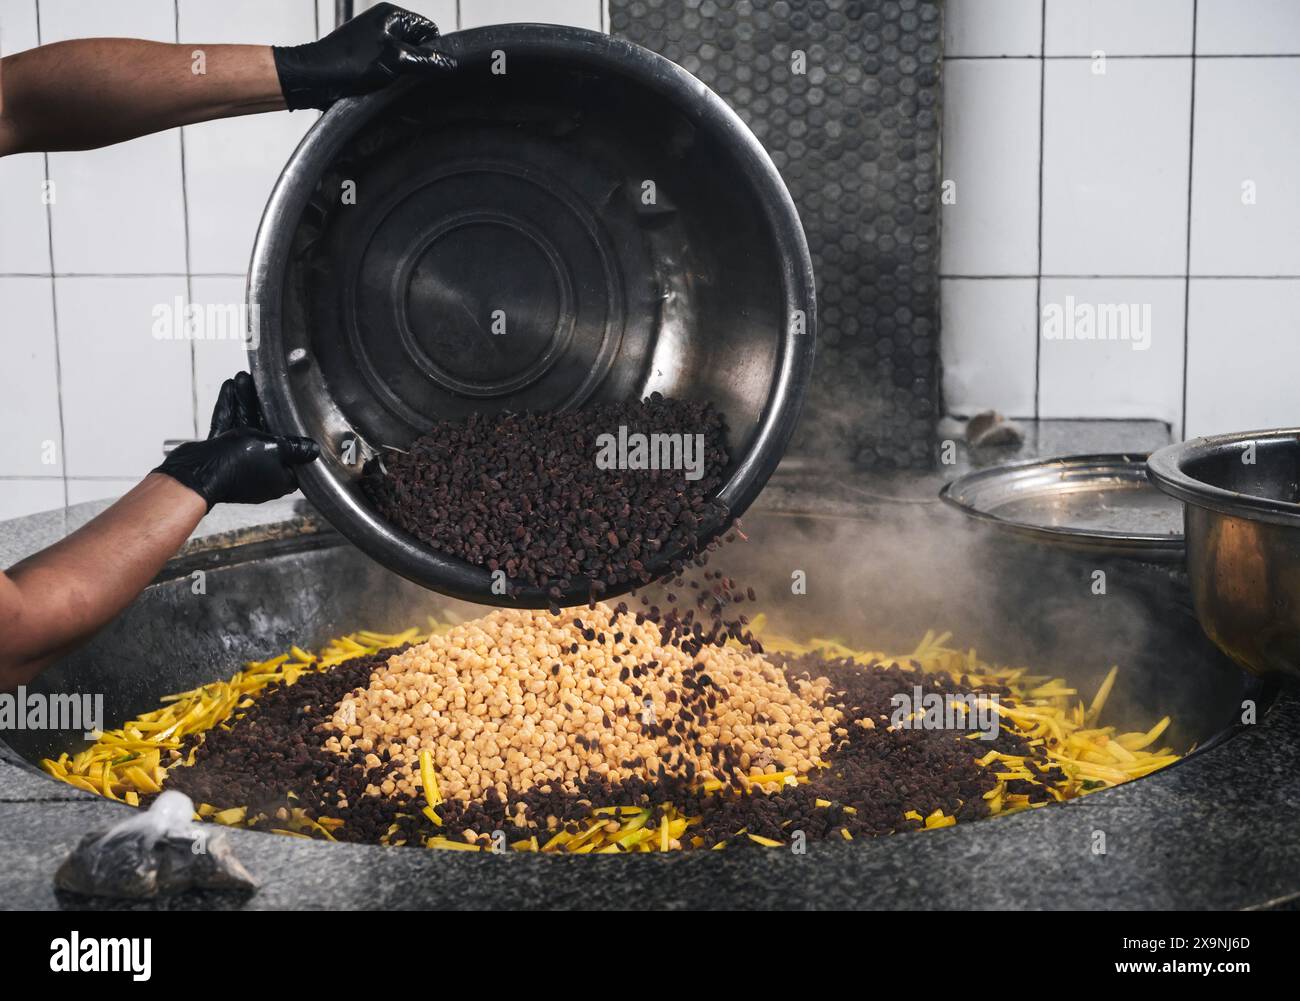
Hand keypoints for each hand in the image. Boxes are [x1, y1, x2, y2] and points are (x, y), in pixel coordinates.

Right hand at [154, 372, 319, 508]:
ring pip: (245, 426)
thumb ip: (294, 446)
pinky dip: (229, 408)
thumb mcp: (274, 448)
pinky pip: (228, 427)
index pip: (294, 454)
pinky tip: (229, 389)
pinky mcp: (220, 455)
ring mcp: (239, 463)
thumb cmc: (235, 465)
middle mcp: (260, 471)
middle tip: (263, 385)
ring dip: (244, 401)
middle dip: (263, 406)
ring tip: (243, 379)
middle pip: (267, 433)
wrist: (194, 473)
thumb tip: (311, 449)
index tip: (296, 416)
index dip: (295, 436)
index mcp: (279, 477)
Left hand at [272, 2, 454, 110]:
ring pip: (406, 60)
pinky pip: (392, 69)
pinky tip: (385, 88)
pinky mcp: (368, 60)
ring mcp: (375, 43)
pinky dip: (393, 80)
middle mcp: (384, 25)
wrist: (315, 78)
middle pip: (419, 45)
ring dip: (405, 74)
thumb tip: (451, 63)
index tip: (432, 67)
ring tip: (393, 83)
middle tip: (410, 77)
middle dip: (420, 63)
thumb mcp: (396, 60)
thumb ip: (427, 61)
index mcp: (392, 16)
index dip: (435, 49)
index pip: (430, 29)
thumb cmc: (349, 63)